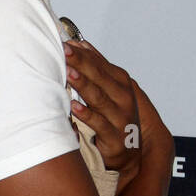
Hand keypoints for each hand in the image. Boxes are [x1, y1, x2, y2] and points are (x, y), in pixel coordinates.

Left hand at [63, 39, 141, 187]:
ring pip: (99, 98)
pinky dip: (86, 115)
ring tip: (68, 73)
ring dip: (83, 84)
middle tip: (64, 51)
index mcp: (120, 83)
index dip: (83, 53)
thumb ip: (97, 67)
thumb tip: (80, 43)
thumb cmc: (115, 117)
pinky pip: (98, 124)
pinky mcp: (114, 137)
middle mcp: (123, 98)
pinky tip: (73, 106)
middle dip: (81, 63)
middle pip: (99, 77)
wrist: (131, 152)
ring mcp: (120, 117)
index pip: (100, 64)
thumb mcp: (109, 90)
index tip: (66, 43)